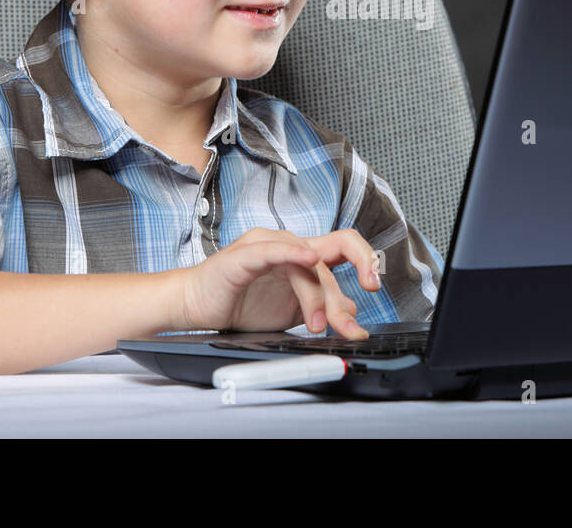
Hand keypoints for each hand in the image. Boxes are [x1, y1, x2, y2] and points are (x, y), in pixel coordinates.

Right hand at [179, 228, 383, 339]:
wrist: (196, 308)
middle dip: (343, 293)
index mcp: (302, 255)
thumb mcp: (292, 311)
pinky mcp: (245, 255)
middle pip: (332, 256)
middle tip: (346, 326)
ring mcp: (268, 246)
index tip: (375, 286)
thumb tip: (353, 308)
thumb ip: (322, 305)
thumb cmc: (239, 304)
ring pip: (307, 262)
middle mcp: (290, 245)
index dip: (365, 260)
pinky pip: (273, 249)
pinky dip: (293, 252)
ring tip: (315, 325)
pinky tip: (308, 258)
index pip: (344, 246)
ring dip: (317, 296)